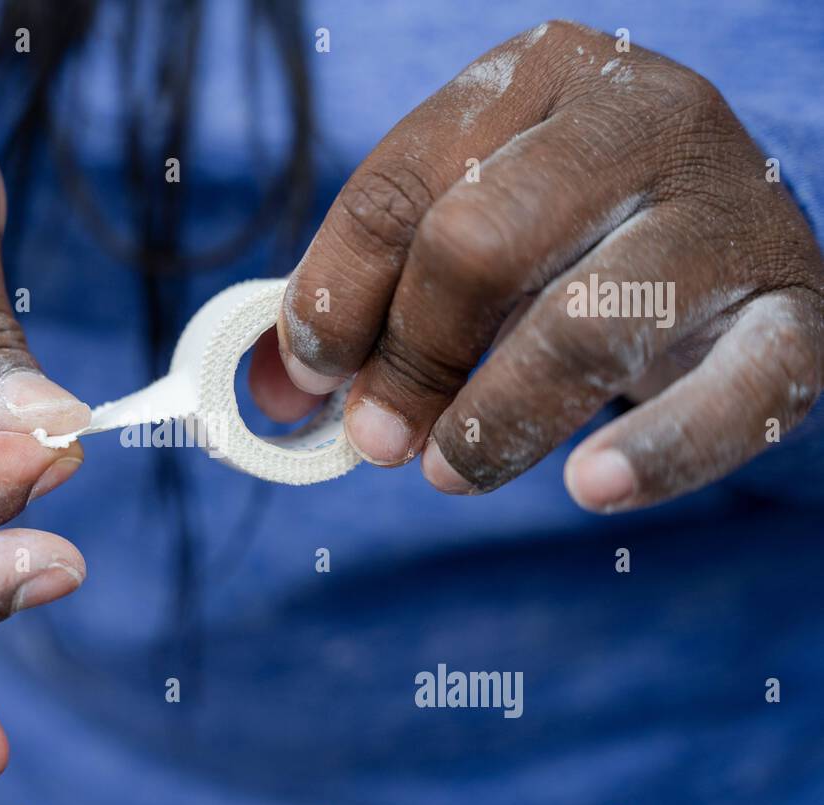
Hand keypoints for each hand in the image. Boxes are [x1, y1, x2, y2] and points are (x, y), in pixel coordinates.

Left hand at [251, 20, 823, 511]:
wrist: (737, 239)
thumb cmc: (573, 235)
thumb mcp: (469, 228)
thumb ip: (370, 292)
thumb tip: (272, 387)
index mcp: (541, 76)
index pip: (400, 186)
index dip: (336, 294)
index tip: (309, 374)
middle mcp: (643, 119)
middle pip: (478, 245)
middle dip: (410, 358)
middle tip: (378, 438)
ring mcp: (731, 213)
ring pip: (586, 326)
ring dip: (494, 422)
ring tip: (448, 471)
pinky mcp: (801, 312)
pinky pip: (734, 394)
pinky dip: (657, 453)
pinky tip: (590, 489)